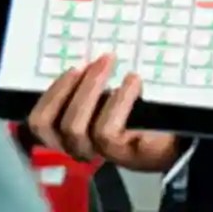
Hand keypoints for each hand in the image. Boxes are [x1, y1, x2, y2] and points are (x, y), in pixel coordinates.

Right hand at [26, 54, 180, 171]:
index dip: (49, 95)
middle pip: (50, 124)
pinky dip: (118, 100)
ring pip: (74, 127)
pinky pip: (105, 130)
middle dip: (69, 86)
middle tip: (96, 61)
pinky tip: (133, 82)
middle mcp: (76, 147)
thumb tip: (82, 57)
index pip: (38, 123)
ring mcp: (96, 154)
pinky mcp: (119, 156)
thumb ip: (86, 83)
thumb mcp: (105, 93)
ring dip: (91, 88)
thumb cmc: (133, 107)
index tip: (73, 68)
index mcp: (66, 131)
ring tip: (111, 64)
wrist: (175, 130)